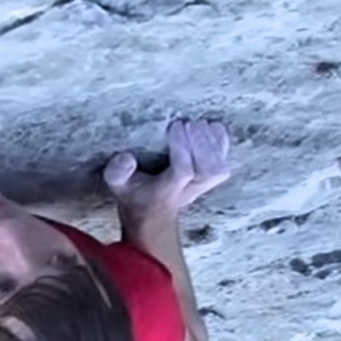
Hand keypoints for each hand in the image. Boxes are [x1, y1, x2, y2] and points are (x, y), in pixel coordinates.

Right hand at [103, 117, 232, 215]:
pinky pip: (223, 163)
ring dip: (211, 143)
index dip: (182, 148)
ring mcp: (202, 187)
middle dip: (201, 143)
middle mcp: (188, 191)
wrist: (153, 216)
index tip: (174, 126)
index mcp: (166, 192)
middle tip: (189, 123)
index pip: (183, 171)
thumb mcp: (117, 185)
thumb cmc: (135, 195)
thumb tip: (127, 157)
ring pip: (219, 169)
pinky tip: (212, 128)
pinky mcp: (209, 180)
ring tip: (198, 124)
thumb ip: (117, 172)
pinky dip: (221, 143)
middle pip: (208, 171)